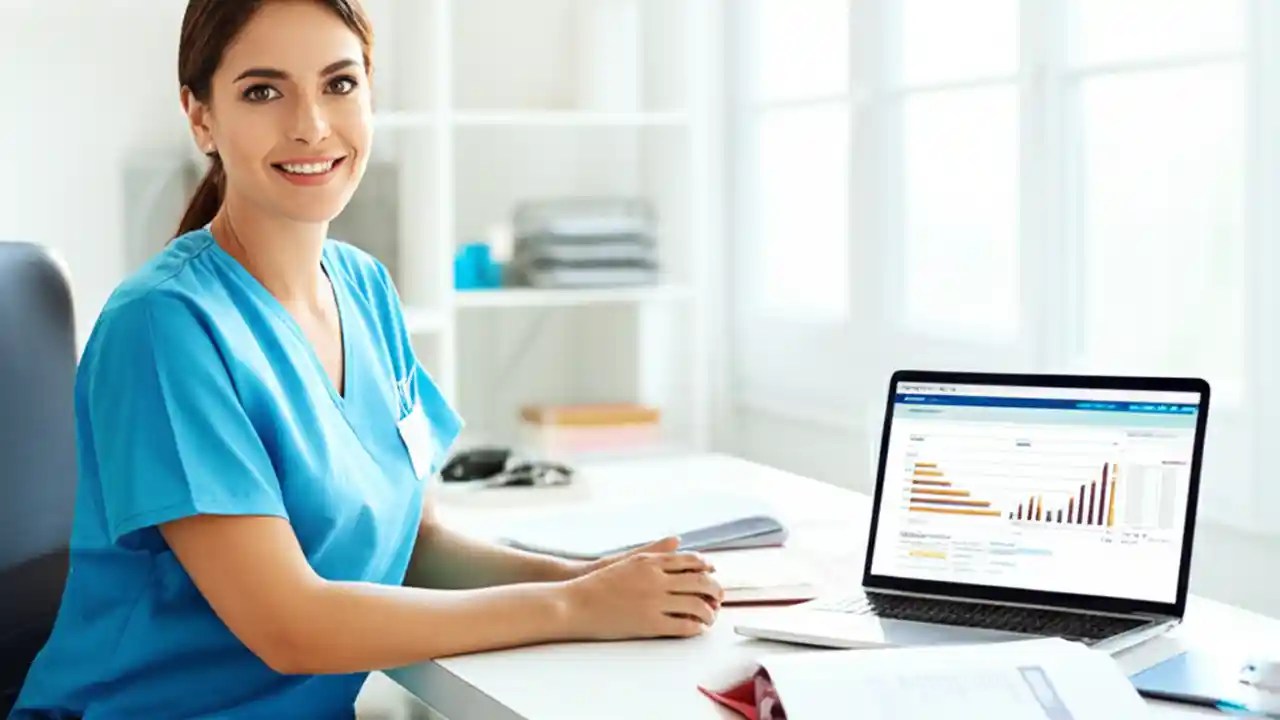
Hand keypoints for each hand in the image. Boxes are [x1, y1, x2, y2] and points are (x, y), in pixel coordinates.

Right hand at [562, 544, 723, 640]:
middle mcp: (656, 579)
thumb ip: (654, 550)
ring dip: (709, 612)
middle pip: (699, 582)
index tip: (713, 572)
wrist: (575, 603)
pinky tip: (697, 629)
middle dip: (715, 590)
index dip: (706, 568)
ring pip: (696, 605)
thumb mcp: (627, 560)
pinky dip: (696, 628)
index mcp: (651, 562)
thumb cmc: (597, 582)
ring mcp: (654, 601)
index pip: (690, 561)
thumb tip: (678, 540)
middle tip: (719, 597)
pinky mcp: (650, 623)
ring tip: (710, 616)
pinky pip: (683, 626)